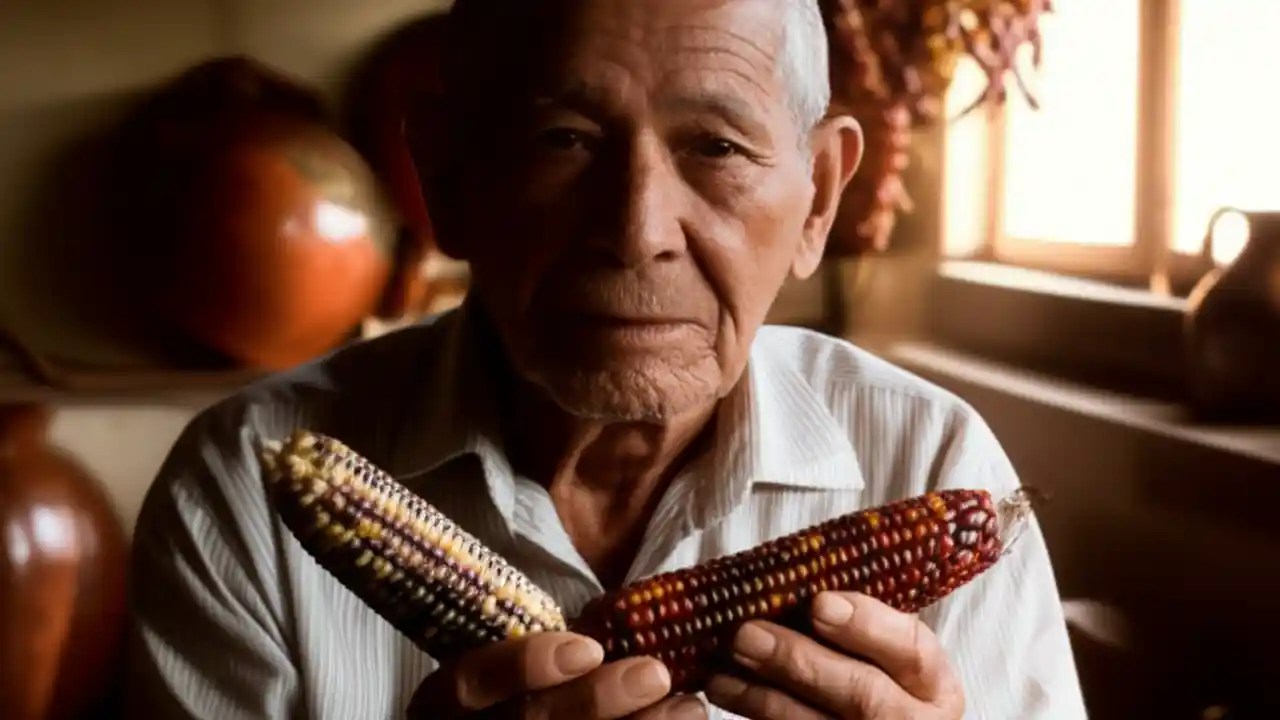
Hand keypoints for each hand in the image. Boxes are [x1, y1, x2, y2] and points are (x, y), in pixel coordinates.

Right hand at [407, 631, 708, 718]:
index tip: (587, 647)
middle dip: (593, 702)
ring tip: (688, 709)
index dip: (524, 664)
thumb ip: (551, 656)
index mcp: (443, 705)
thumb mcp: (512, 674)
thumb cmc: (522, 700)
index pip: (468, 682)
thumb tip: (627, 627)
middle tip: (656, 673)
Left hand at [705, 592, 964, 719]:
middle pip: (863, 695)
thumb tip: (785, 578)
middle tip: (746, 635)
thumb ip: (849, 621)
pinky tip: (727, 693)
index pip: (912, 649)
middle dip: (800, 662)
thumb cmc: (865, 670)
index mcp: (934, 684)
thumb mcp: (878, 648)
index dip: (866, 625)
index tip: (818, 603)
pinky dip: (757, 717)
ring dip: (763, 698)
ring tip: (721, 670)